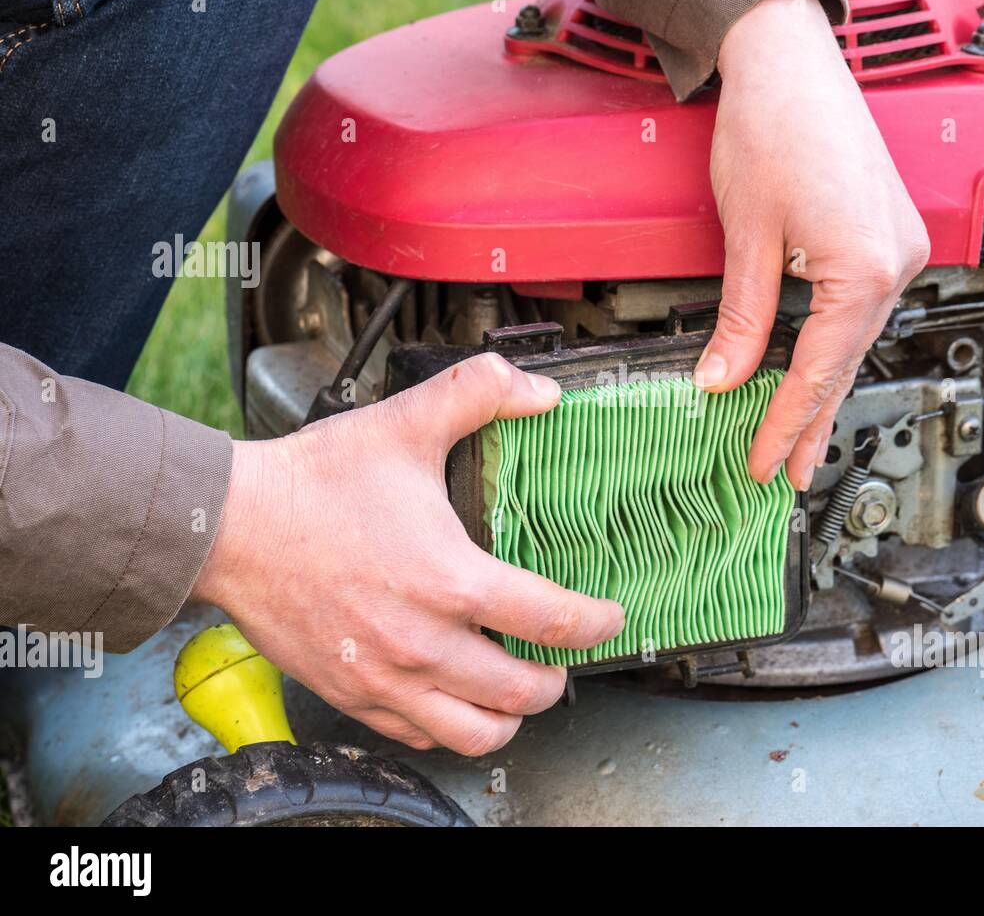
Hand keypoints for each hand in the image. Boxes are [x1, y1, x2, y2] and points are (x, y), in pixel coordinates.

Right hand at [192, 353, 624, 754]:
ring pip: (476, 733)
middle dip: (557, 680)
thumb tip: (541, 391)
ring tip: (518, 693)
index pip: (551, 621)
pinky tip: (458, 700)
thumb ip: (480, 393)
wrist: (229, 527)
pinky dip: (452, 727)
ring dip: (511, 718)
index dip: (596, 624)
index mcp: (449, 579)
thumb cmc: (313, 482)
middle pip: (523, 692)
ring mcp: (386, 678)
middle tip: (562, 661)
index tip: (610, 618)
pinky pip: (420, 737)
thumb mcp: (406, 421)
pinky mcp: (352, 695)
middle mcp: (423, 642)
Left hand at [701, 0, 930, 490]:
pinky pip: (863, 310)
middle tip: (792, 475)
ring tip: (803, 441)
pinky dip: (836, 347)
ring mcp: (900, 247)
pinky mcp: (889, 235)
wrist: (790, 61)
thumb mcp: (746, 236)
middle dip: (814, 423)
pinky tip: (819, 372)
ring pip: (857, 341)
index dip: (786, 423)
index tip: (763, 463)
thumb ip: (742, 318)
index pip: (819, 371)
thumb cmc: (772, 128)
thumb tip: (722, 380)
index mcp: (866, 270)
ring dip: (827, 389)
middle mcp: (896, 263)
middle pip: (847, 364)